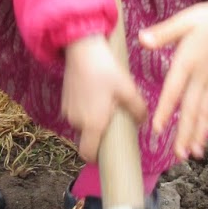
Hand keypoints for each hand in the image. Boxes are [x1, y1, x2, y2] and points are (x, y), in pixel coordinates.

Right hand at [61, 34, 146, 161]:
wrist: (82, 49)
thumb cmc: (105, 70)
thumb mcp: (127, 89)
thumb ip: (137, 109)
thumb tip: (142, 121)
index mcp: (92, 124)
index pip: (87, 154)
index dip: (96, 159)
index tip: (107, 155)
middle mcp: (76, 121)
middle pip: (89, 137)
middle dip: (100, 133)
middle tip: (115, 119)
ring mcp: (68, 110)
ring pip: (83, 124)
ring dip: (93, 120)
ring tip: (106, 104)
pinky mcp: (65, 100)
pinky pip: (77, 112)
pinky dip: (85, 110)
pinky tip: (96, 95)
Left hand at [139, 0, 207, 161]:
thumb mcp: (185, 20)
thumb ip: (164, 33)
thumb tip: (142, 39)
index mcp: (189, 60)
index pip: (174, 90)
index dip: (165, 110)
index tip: (158, 129)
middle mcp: (202, 74)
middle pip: (192, 108)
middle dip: (185, 133)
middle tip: (179, 155)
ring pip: (205, 111)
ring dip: (198, 133)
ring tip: (192, 154)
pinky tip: (204, 137)